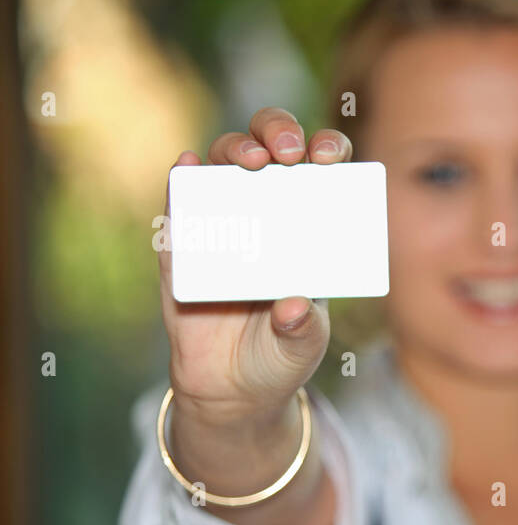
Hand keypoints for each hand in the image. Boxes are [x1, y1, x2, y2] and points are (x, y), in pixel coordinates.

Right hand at [159, 107, 351, 426]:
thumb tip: (292, 305)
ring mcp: (221, 223)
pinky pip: (178, 206)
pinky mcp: (182, 246)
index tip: (331, 155)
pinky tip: (187, 166)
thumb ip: (303, 328)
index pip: (320, 170)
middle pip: (269, 149)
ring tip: (252, 162)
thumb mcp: (303, 345)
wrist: (233, 391)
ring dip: (235, 149)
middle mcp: (265, 212)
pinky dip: (181, 181)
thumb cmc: (281, 356)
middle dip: (279, 133)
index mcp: (307, 227)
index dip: (327, 149)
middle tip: (289, 152)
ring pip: (223, 164)